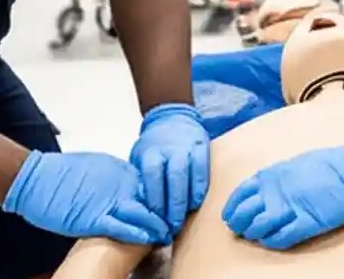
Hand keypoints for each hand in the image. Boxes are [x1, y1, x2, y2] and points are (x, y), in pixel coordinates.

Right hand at [3, 150, 169, 243]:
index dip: (166, 198)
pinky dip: (134, 232)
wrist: (37, 179)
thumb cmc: (64, 173)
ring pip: (141, 215)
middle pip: (153, 200)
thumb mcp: (101, 168)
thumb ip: (120, 179)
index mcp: (123, 173)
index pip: (153, 187)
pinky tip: (148, 238)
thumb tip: (135, 187)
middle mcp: (120, 186)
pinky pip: (119, 227)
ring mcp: (108, 202)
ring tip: (168, 234)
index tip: (176, 207)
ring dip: (157, 226)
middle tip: (177, 223)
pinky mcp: (93, 218)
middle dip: (167, 213)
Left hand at [131, 103, 210, 233]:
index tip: (154, 218)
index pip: (152, 176)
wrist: (172, 118)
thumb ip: (140, 178)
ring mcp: (188, 147)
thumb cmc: (153, 145)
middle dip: (173, 205)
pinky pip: (203, 169)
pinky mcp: (202, 147)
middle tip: (171, 226)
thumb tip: (140, 207)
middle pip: (173, 178)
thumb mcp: (139, 156)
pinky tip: (196, 202)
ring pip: (189, 175)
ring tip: (183, 218)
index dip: (154, 199)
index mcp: (150, 151)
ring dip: (187, 200)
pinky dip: (200, 188)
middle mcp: (170, 148)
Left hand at [221, 137, 343, 249]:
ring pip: (258, 228)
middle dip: (238, 223)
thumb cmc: (336, 162)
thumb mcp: (300, 162)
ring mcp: (292, 207)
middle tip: (240, 229)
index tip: (231, 214)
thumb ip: (280, 177)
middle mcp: (278, 190)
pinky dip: (272, 242)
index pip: (240, 193)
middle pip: (244, 213)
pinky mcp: (308, 223)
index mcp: (274, 173)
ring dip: (254, 234)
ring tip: (257, 236)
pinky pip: (280, 238)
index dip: (233, 207)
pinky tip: (273, 241)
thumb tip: (268, 188)